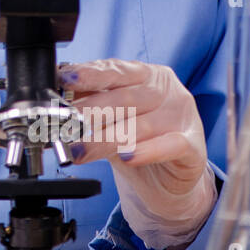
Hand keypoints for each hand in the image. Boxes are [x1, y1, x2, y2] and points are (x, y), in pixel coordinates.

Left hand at [60, 58, 217, 249]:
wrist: (167, 178)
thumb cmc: (137, 139)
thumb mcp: (112, 118)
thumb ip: (91, 104)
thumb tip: (56, 98)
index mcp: (147, 75)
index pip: (116, 70)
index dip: (90, 74)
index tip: (65, 79)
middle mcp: (167, 91)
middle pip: (125, 98)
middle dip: (90, 112)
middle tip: (65, 124)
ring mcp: (182, 117)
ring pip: (140, 125)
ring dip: (105, 139)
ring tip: (80, 150)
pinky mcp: (194, 147)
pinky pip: (170, 146)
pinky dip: (147, 151)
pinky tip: (128, 157)